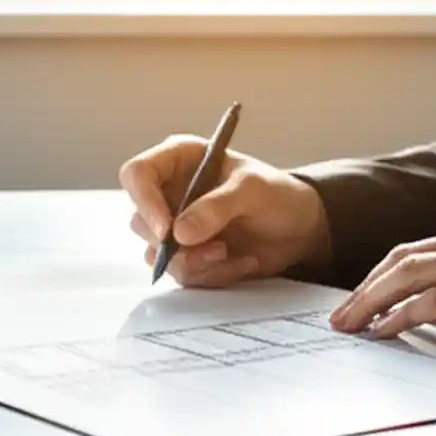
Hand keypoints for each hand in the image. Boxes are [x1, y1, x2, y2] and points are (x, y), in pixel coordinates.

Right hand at [118, 135, 330, 287]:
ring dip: (195, 262)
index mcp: (178, 160)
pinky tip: (240, 262)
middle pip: (141, 221)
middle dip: (176, 244)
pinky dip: (211, 274)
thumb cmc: (276, 194)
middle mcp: (169, 192)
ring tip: (230, 254)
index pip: (137, 175)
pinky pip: (181, 273)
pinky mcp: (186, 255)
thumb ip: (217, 206)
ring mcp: (175, 226)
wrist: (298, 228)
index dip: (145, 202)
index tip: (168, 231)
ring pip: (157, 254)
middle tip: (216, 248)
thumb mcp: (252, 190)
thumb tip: (179, 233)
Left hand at [328, 220, 435, 368]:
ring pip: (413, 274)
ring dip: (373, 301)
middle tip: (340, 316)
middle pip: (406, 258)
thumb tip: (430, 311)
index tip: (357, 301)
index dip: (381, 275)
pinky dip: (403, 315)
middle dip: (365, 288)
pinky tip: (386, 332)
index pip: (419, 250)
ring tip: (350, 326)